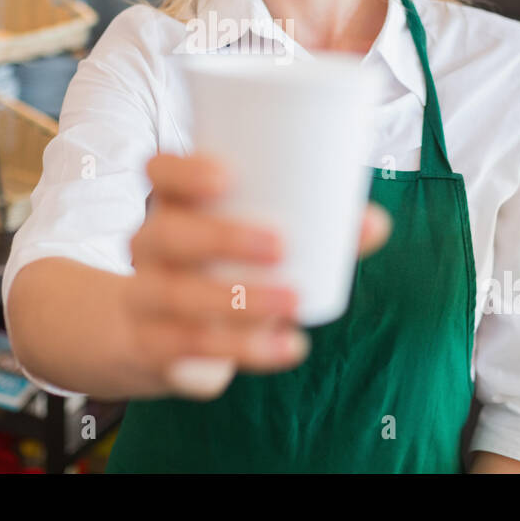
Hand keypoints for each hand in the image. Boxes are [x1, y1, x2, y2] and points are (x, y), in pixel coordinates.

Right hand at [120, 152, 391, 398]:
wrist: (146, 334)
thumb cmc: (215, 268)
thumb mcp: (250, 242)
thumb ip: (314, 230)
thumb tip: (375, 223)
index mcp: (172, 205)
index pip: (159, 171)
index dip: (184, 171)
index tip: (226, 176)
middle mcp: (149, 247)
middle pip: (166, 234)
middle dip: (222, 238)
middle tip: (280, 246)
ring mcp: (144, 298)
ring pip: (177, 296)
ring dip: (239, 299)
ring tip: (295, 302)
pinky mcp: (153, 347)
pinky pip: (189, 350)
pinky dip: (244, 350)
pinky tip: (287, 346)